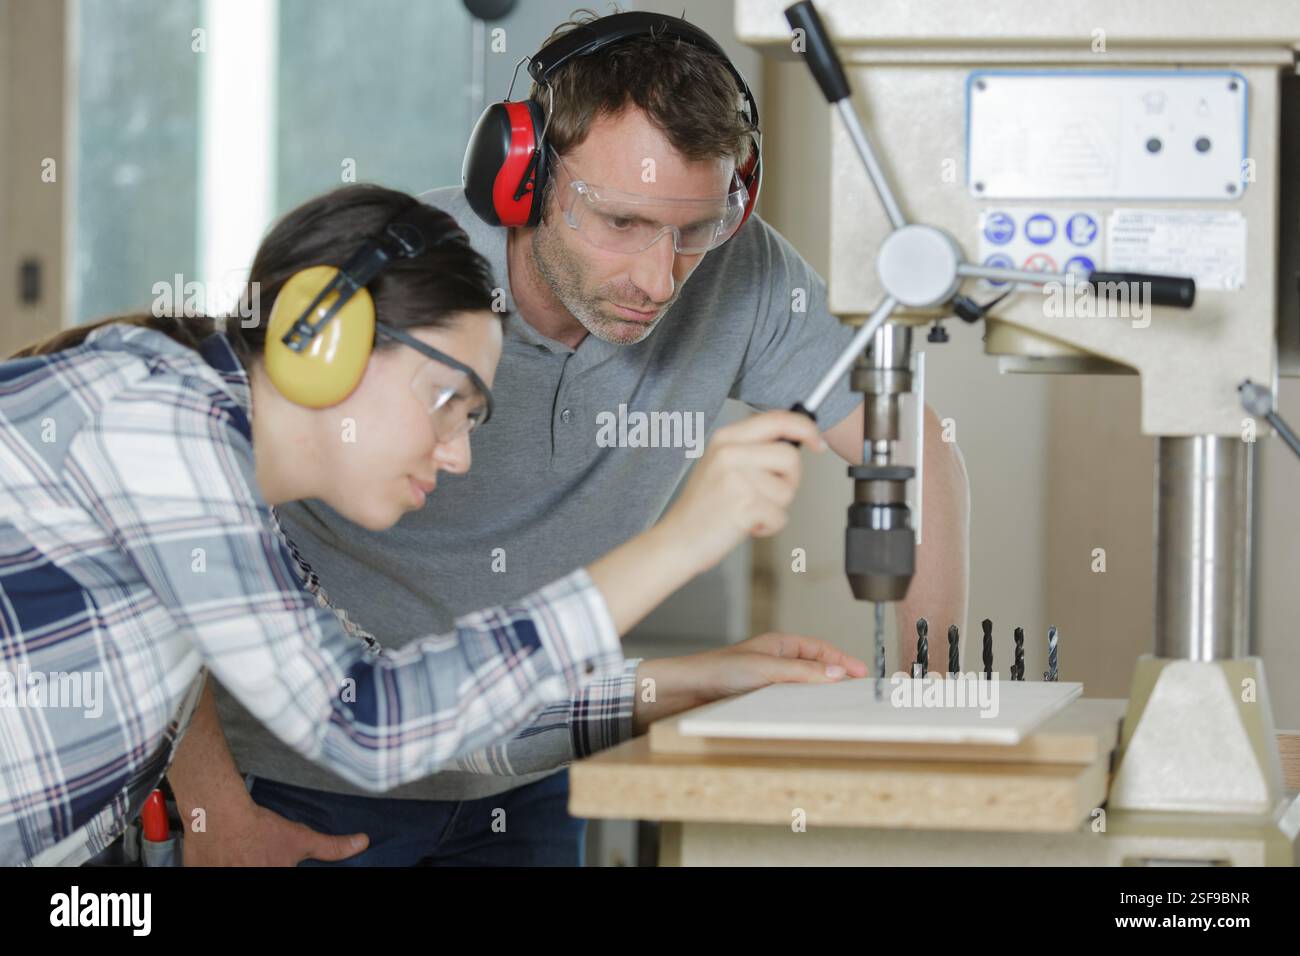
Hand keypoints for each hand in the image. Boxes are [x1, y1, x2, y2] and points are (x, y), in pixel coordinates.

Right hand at [181, 796, 368, 866]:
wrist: (217, 814)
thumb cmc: (259, 828)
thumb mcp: (300, 838)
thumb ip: (332, 848)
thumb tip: (362, 843)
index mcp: (273, 878)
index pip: (283, 884)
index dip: (279, 867)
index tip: (272, 860)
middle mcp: (247, 881)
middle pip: (259, 875)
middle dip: (259, 864)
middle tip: (256, 855)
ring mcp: (222, 879)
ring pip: (236, 874)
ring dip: (240, 864)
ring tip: (242, 855)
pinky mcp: (199, 877)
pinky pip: (210, 873)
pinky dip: (219, 865)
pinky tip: (224, 858)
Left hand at [631, 632, 868, 733]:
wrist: (686, 689)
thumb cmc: (718, 670)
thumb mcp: (766, 669)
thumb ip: (801, 672)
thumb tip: (835, 674)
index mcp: (779, 643)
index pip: (820, 649)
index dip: (842, 660)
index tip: (862, 673)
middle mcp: (774, 659)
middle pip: (814, 666)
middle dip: (836, 676)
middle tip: (858, 690)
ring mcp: (767, 678)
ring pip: (802, 684)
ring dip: (819, 693)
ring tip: (838, 704)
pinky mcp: (758, 696)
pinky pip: (788, 699)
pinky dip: (801, 705)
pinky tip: (807, 714)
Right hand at [658, 411, 823, 577]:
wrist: (678, 540)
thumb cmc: (703, 507)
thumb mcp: (721, 464)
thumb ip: (753, 449)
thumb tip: (796, 441)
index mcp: (725, 438)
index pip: (777, 419)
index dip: (805, 428)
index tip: (817, 443)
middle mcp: (729, 454)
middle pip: (790, 457)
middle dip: (790, 480)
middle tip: (769, 495)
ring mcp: (735, 479)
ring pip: (787, 490)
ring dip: (775, 507)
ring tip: (748, 510)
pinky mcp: (743, 506)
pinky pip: (780, 516)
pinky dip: (769, 527)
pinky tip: (746, 525)